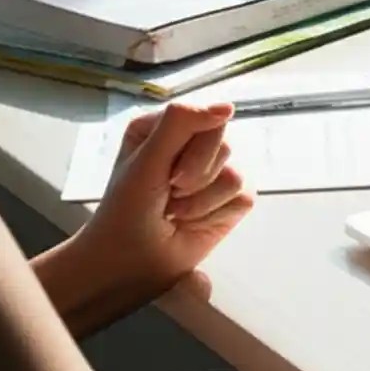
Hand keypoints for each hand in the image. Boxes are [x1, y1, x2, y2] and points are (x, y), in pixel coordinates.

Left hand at [42, 102, 254, 334]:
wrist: (128, 263)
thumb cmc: (125, 211)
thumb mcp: (146, 160)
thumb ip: (181, 124)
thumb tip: (228, 106)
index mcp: (166, 127)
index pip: (204, 116)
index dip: (193, 147)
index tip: (167, 173)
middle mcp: (191, 145)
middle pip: (223, 142)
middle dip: (197, 174)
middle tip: (169, 193)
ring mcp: (214, 174)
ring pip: (234, 172)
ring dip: (201, 200)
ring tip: (175, 211)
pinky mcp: (229, 201)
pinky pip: (244, 195)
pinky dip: (216, 213)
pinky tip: (192, 222)